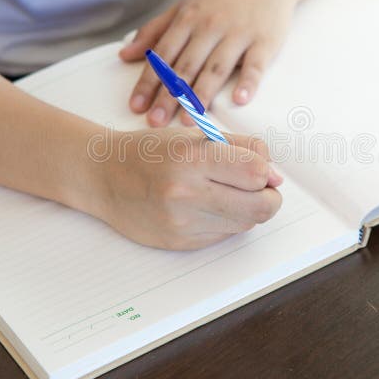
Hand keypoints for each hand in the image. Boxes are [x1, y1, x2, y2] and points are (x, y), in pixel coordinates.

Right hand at [88, 128, 283, 249]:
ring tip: (226, 193)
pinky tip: (205, 206)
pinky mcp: (179, 243)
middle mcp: (186, 192)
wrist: (104, 176)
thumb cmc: (151, 151)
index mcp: (192, 157)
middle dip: (268, 197)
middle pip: (260, 207)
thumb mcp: (196, 135)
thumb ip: (242, 148)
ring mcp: (182, 222)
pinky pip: (223, 236)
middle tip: (257, 187)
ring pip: (245, 224)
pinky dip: (225, 222)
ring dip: (247, 209)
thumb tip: (275, 176)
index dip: (266, 172)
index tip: (260, 170)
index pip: (256, 172)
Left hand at [119, 0, 298, 126]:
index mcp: (188, 19)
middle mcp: (211, 26)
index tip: (136, 107)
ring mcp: (238, 34)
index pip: (163, 55)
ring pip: (216, 69)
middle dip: (169, 96)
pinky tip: (239, 100)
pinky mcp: (264, 42)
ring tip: (188, 122)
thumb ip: (154, 31)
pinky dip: (248, 82)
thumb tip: (124, 55)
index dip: (148, 82)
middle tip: (156, 122)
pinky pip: (255, 65)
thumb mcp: (185, 8)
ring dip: (201, 96)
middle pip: (186, 67)